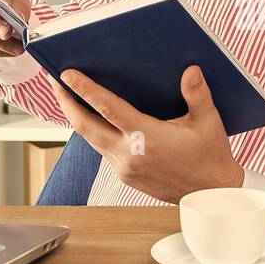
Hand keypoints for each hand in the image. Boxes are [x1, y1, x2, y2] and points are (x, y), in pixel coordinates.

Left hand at [45, 64, 243, 203]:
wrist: (211, 193)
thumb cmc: (210, 156)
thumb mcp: (208, 122)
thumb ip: (198, 94)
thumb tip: (191, 70)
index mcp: (147, 138)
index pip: (108, 109)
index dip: (84, 90)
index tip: (66, 74)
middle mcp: (129, 155)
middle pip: (85, 126)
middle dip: (66, 102)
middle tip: (54, 80)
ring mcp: (124, 168)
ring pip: (90, 139)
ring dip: (77, 117)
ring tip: (68, 96)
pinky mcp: (125, 175)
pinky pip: (102, 150)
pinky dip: (93, 132)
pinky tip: (93, 118)